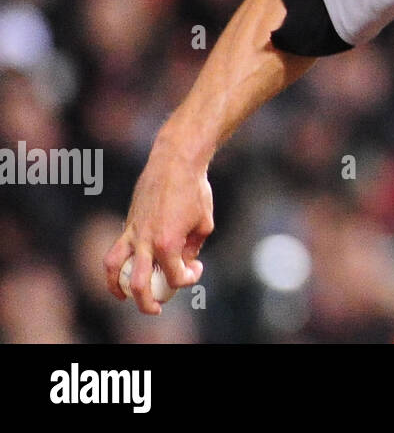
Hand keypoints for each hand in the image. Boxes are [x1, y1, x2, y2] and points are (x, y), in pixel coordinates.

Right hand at [104, 130, 213, 313]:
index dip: (188, 278)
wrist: (175, 162)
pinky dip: (113, 268)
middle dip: (148, 302)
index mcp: (169, 242)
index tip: (196, 268)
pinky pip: (114, 251)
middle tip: (158, 308)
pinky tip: (118, 276)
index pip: (175, 276)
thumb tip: (182, 263)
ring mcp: (134, 233)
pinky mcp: (128, 224)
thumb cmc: (194, 190)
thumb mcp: (203, 222)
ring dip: (118, 289)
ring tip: (126, 298)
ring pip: (115, 269)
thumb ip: (192, 247)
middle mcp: (147, 241)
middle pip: (140, 284)